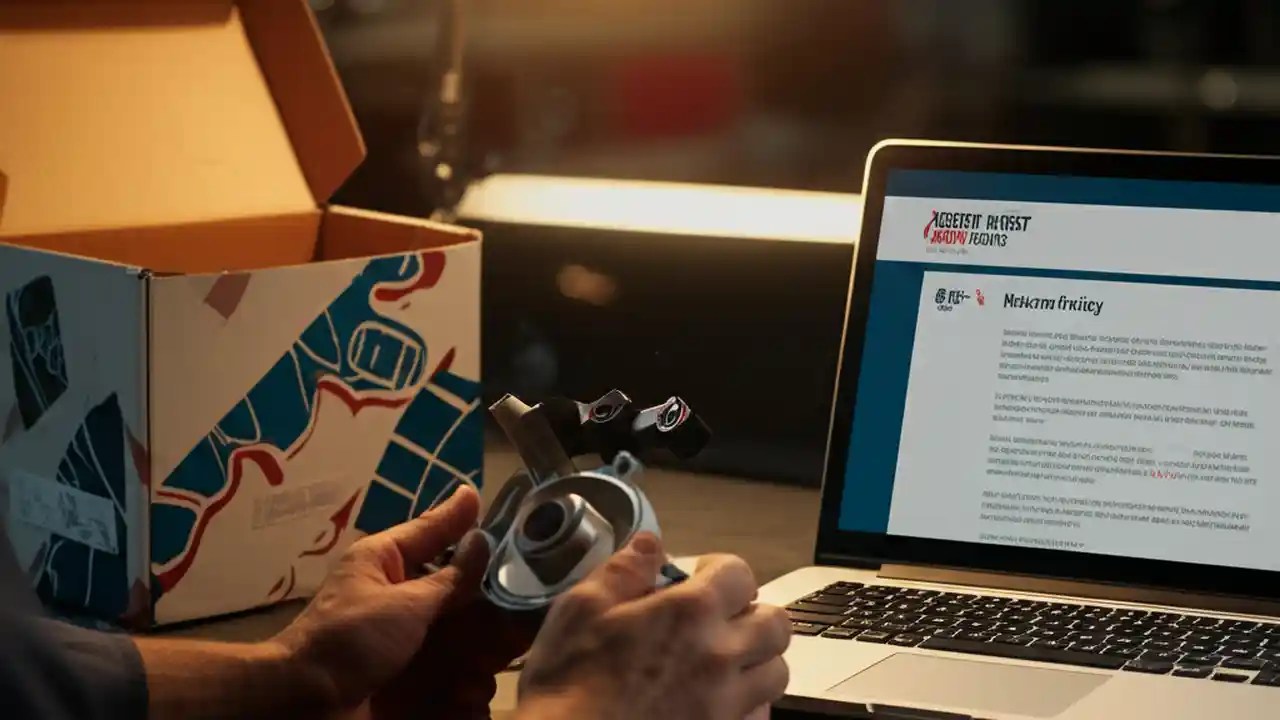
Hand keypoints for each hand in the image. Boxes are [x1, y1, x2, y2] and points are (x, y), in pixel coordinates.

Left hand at [271, 485, 489, 715]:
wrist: (306, 704)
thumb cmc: (350, 639)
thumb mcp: (405, 603)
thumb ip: (450, 577)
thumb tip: (481, 538)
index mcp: (383, 562)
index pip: (429, 530)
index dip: (456, 517)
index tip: (479, 496)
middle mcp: (393, 594)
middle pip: (448, 585)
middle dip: (480, 597)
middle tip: (516, 598)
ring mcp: (398, 636)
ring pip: (451, 630)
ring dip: (475, 649)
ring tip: (492, 663)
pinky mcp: (402, 674)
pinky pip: (442, 670)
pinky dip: (461, 684)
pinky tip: (474, 692)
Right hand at [515, 535, 791, 719]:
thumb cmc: (569, 683)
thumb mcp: (580, 608)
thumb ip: (623, 570)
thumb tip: (651, 544)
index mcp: (689, 613)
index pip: (739, 574)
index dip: (721, 570)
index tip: (701, 577)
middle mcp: (720, 655)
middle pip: (774, 624)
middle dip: (752, 613)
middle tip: (722, 619)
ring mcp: (727, 703)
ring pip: (775, 673)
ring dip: (756, 661)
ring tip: (725, 662)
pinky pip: (760, 716)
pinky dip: (748, 704)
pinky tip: (719, 701)